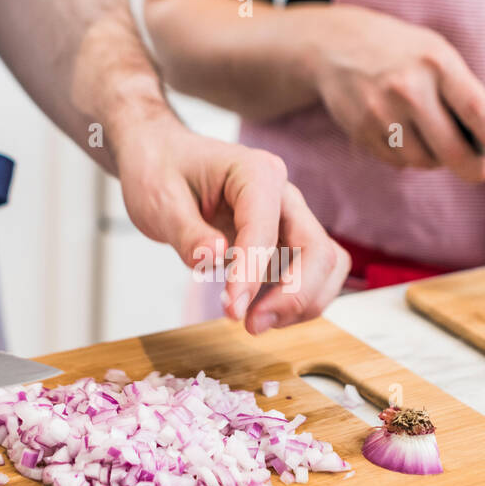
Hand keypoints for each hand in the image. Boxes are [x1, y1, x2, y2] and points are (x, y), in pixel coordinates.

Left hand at [113, 115, 349, 334]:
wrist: (162, 159)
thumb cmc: (160, 172)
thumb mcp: (159, 201)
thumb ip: (187, 232)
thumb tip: (215, 256)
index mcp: (255, 173)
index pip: (266, 229)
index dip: (252, 274)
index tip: (231, 309)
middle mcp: (283, 194)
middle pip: (318, 250)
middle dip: (294, 295)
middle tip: (250, 325)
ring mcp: (289, 218)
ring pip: (326, 266)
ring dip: (302, 303)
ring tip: (255, 323)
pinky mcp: (286, 241)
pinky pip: (311, 275)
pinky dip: (297, 300)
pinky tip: (260, 312)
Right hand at [308, 4, 484, 179]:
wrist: (336, 45)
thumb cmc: (401, 52)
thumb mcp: (436, 55)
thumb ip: (461, 93)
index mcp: (437, 62)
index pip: (476, 110)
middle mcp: (409, 88)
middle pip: (451, 150)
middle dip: (474, 169)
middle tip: (484, 171)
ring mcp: (381, 112)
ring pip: (424, 161)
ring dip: (436, 158)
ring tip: (431, 134)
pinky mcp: (362, 130)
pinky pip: (398, 162)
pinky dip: (408, 156)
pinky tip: (402, 132)